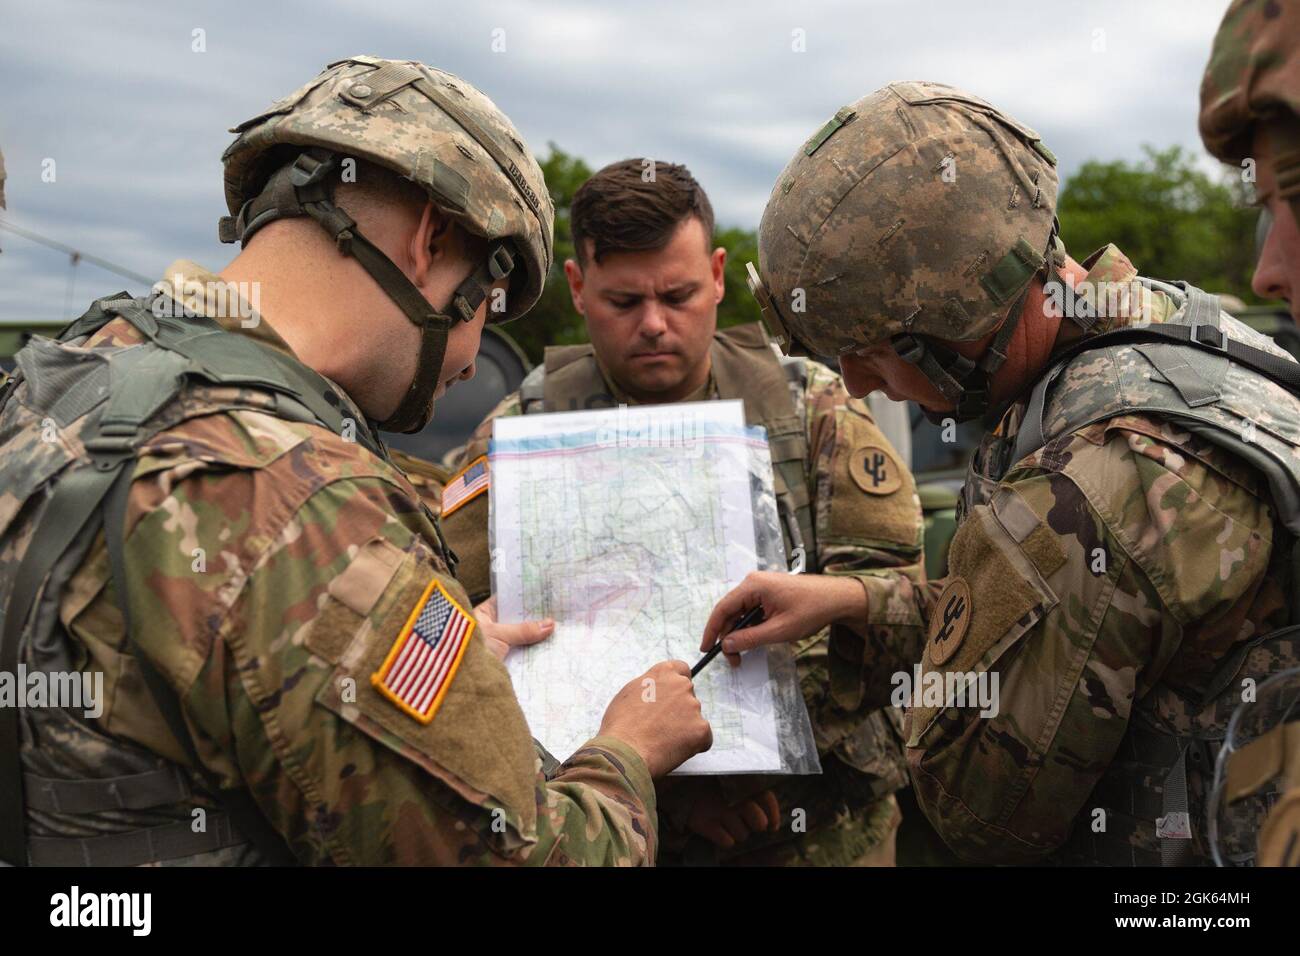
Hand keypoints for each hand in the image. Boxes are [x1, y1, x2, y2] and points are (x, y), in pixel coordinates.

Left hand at [473, 596, 553, 661]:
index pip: (509, 600)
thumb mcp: (498, 635)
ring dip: (536, 637)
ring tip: (560, 630)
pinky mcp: (503, 661)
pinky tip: (550, 649)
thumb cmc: (469, 648)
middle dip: (536, 620)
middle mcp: (492, 627)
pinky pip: (520, 654)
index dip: (526, 598)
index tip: (547, 596)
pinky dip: (532, 653)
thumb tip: (549, 624)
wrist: (457, 681)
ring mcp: (498, 644)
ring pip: (521, 638)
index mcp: (485, 613)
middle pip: (518, 620)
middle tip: (559, 614)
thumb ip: (523, 630)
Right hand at [598, 660, 712, 777]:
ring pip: (694, 719)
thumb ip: (650, 686)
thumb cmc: (620, 725)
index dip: (677, 686)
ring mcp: (694, 706)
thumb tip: (657, 690)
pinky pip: (703, 739)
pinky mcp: (701, 728)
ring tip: (660, 741)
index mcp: (663, 672)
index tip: (672, 698)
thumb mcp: (629, 693)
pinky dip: (691, 746)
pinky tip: (671, 751)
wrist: (623, 752)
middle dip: (680, 710)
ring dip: (684, 729)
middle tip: (661, 727)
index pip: (682, 670)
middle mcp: (682, 685)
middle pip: (689, 696)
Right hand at [687, 788, 780, 848]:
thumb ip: (747, 788)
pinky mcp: (704, 824)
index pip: (767, 798)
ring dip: (737, 833)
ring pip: (743, 835)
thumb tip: (767, 816)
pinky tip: (718, 830)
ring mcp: (718, 811)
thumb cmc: (708, 784)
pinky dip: (724, 839)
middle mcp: (732, 797)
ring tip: (726, 824)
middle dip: (757, 825)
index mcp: (740, 782)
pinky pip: (727, 842)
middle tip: (748, 823)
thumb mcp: (728, 779)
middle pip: (759, 822)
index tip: (773, 827)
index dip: (774, 814)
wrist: (678, 784)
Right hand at [700, 571, 866, 664]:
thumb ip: (750, 638)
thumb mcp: (779, 630)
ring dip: (739, 633)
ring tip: (743, 654)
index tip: (706, 648)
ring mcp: (761, 587)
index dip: (712, 630)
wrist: (838, 598)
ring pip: (740, 613)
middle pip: (730, 612)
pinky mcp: (769, 593)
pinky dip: (749, 627)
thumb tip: (726, 644)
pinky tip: (754, 640)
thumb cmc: (812, 610)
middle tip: (733, 659)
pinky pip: (751, 611)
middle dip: (728, 636)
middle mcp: (753, 582)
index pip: (722, 608)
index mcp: (753, 586)